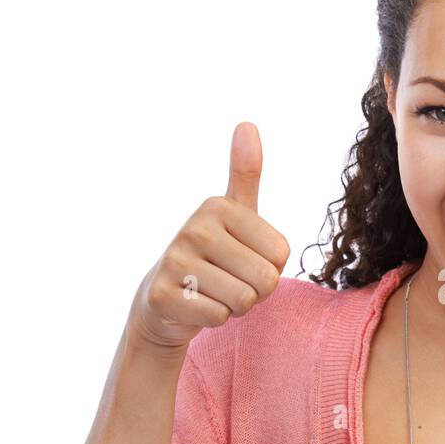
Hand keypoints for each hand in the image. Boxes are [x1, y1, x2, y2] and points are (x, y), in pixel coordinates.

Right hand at [129, 122, 290, 353]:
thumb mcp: (234, 214)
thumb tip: (247, 124)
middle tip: (229, 281)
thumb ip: (245, 174)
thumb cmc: (213, 256)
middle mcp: (194, 227)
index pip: (281, 254)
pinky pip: (218, 317)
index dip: (270, 267)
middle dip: (255, 291)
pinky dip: (213, 319)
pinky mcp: (163, 294)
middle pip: (265, 279)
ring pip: (243, 300)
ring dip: (235, 306)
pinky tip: (196, 306)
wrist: (163, 299)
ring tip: (213, 293)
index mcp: (219, 206)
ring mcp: (175, 261)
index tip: (243, 259)